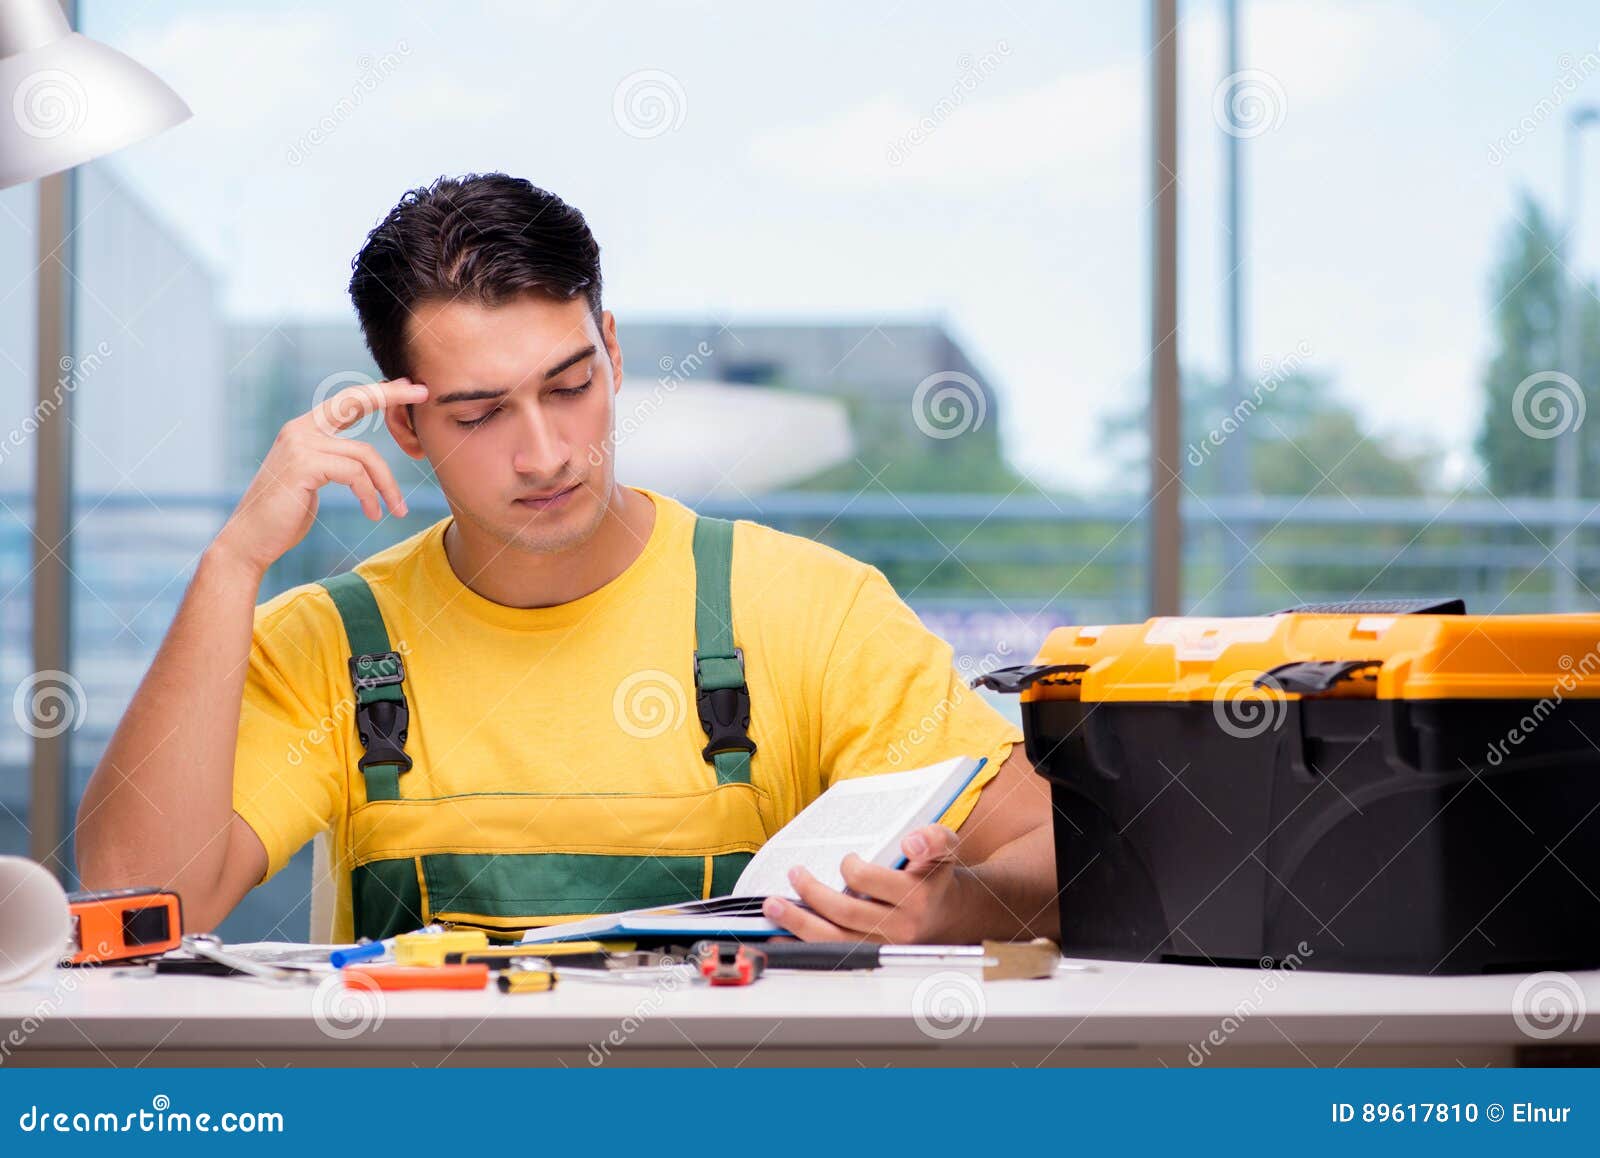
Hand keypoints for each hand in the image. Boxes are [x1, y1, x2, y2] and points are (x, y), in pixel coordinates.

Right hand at [213, 377, 427, 576]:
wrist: (250, 541)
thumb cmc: (284, 515)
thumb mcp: (312, 480)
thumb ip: (332, 462)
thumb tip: (361, 461)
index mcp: (304, 430)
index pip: (347, 401)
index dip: (379, 392)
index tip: (410, 386)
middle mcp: (299, 429)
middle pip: (354, 401)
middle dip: (390, 394)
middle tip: (423, 392)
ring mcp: (299, 445)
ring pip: (364, 455)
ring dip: (387, 485)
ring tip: (397, 510)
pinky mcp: (304, 466)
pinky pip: (355, 474)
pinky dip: (370, 495)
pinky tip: (373, 514)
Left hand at [761, 823, 969, 943]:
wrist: (949, 914)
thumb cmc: (935, 876)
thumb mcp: (943, 847)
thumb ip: (932, 838)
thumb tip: (910, 842)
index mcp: (917, 897)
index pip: (870, 882)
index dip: (850, 868)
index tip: (846, 859)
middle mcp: (900, 928)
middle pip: (846, 913)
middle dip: (812, 893)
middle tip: (794, 874)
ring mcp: (883, 946)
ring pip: (834, 940)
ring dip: (799, 922)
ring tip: (773, 906)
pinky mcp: (869, 956)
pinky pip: (831, 953)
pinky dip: (803, 942)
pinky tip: (781, 933)